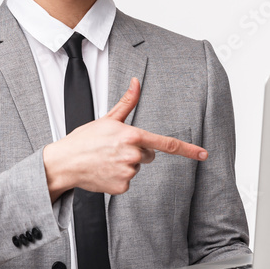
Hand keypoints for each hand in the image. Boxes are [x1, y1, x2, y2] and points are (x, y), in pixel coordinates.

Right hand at [43, 77, 207, 200]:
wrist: (65, 162)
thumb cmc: (85, 139)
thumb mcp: (107, 118)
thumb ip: (127, 102)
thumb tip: (136, 82)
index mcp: (132, 135)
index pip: (165, 143)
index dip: (188, 149)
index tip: (204, 154)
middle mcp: (132, 154)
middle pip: (148, 155)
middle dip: (136, 152)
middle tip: (114, 149)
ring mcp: (127, 172)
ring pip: (137, 168)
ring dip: (125, 165)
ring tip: (106, 159)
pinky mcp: (121, 186)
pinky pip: (128, 182)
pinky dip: (118, 178)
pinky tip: (104, 171)